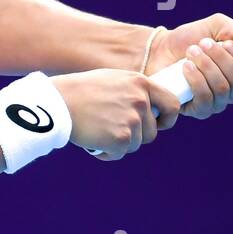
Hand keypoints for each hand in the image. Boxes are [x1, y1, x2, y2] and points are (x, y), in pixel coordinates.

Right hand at [50, 69, 181, 160]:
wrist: (59, 102)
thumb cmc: (81, 91)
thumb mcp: (114, 80)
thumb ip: (134, 91)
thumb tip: (149, 108)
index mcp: (141, 83)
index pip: (172, 104)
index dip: (168, 118)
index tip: (159, 124)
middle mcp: (140, 101)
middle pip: (151, 132)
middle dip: (135, 135)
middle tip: (112, 129)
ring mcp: (132, 120)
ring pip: (135, 144)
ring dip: (119, 143)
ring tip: (99, 130)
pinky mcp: (121, 138)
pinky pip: (120, 153)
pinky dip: (107, 152)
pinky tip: (94, 141)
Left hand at [145, 13, 232, 119]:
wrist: (161, 48)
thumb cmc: (192, 37)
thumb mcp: (218, 25)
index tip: (226, 43)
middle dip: (219, 58)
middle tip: (202, 43)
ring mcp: (217, 102)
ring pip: (222, 89)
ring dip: (205, 66)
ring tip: (191, 52)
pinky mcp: (198, 110)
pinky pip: (205, 101)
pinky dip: (196, 80)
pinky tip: (186, 67)